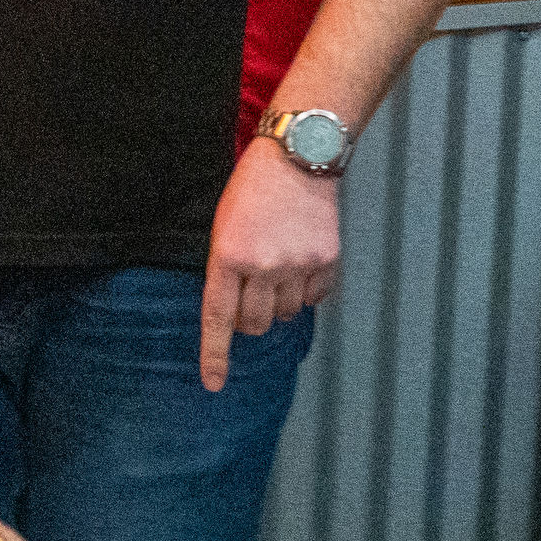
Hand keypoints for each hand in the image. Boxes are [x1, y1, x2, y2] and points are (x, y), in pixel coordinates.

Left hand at [198, 134, 341, 390]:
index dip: (215, 355)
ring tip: (278, 266)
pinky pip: (315, 299)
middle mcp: (263, 265)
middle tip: (252, 291)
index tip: (214, 384)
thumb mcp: (223, 227)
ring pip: (285, 314)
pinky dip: (307, 290)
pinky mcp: (326, 260)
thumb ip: (226, 270)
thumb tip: (236, 317)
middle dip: (250, 318)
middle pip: (255, 324)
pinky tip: (301, 262)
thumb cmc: (252, 190)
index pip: (218, 317)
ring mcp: (297, 264)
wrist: (297, 156)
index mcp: (228, 255)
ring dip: (279, 302)